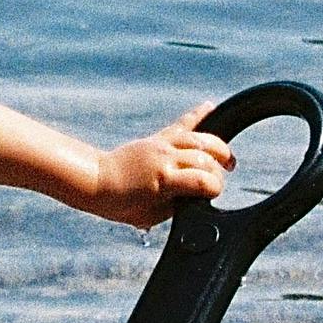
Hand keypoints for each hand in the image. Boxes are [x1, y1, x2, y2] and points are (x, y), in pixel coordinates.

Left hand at [84, 110, 233, 229]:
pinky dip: (198, 115)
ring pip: (199, 138)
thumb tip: (196, 197)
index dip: (215, 190)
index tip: (212, 196)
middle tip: (223, 177)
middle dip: (219, 169)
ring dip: (218, 146)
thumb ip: (178, 205)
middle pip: (207, 158)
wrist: (96, 181)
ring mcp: (162, 144)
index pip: (205, 181)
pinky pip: (181, 125)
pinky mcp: (157, 138)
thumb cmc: (120, 203)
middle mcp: (166, 157)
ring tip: (227, 158)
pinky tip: (210, 107)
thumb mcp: (153, 215)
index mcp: (165, 179)